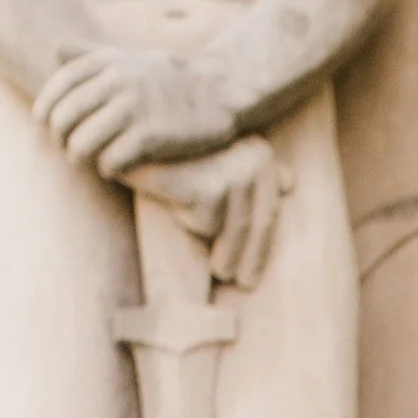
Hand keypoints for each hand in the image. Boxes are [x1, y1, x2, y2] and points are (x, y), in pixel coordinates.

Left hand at [36, 45, 239, 174]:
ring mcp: (132, 109)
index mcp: (107, 62)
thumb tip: (55, 47)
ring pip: (82, 143)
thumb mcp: (130, 57)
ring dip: (81, 158)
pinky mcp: (149, 136)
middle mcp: (115, 82)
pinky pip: (110, 161)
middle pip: (64, 118)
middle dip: (60, 139)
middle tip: (70, 149)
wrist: (220, 92)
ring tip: (91, 161)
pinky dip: (108, 169)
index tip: (48, 125)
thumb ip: (92, 53)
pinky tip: (116, 169)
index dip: (47, 109)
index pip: (59, 86)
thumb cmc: (171, 79)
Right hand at [130, 133, 288, 289]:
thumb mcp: (215, 157)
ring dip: (221, 251)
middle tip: (241, 285)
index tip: (251, 280)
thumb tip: (290, 181)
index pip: (269, 213)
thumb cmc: (171, 151)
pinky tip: (173, 203)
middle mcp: (256, 157)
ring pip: (233, 230)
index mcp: (261, 152)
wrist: (128, 133)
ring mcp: (236, 169)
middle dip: (249, 260)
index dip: (261, 250)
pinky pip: (206, 223)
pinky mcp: (212, 184)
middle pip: (258, 225)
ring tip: (208, 259)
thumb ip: (251, 170)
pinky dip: (188, 220)